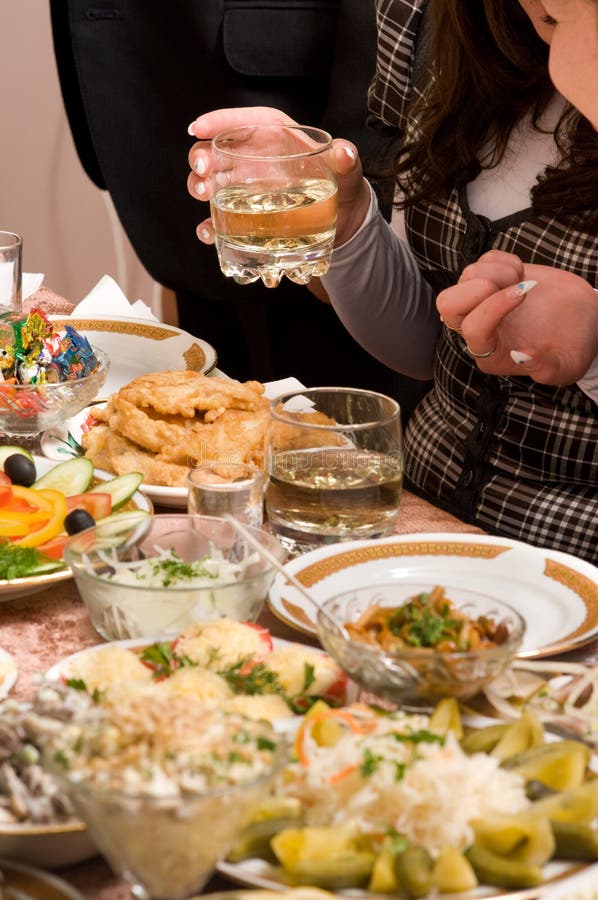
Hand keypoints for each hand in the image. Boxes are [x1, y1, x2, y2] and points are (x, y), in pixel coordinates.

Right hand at [187, 106, 370, 247]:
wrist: (343, 222)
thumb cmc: (342, 187)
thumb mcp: (347, 172)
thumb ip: (346, 161)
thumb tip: (345, 153)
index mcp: (277, 138)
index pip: (245, 122)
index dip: (219, 121)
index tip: (197, 128)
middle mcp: (256, 160)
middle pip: (219, 151)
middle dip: (202, 157)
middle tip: (202, 169)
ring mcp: (248, 189)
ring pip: (214, 182)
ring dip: (200, 186)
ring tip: (202, 194)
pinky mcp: (247, 217)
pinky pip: (222, 220)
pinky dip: (211, 226)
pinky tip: (207, 232)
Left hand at [436, 250, 597, 384]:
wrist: (586, 322)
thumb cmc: (573, 348)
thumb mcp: (567, 367)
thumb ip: (546, 368)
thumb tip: (522, 355)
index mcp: (492, 353)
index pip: (472, 330)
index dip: (492, 309)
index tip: (523, 293)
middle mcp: (480, 327)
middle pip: (447, 305)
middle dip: (475, 288)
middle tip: (510, 285)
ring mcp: (483, 300)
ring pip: (466, 276)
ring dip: (496, 272)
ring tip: (525, 282)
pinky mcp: (494, 278)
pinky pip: (483, 260)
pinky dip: (503, 260)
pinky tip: (522, 274)